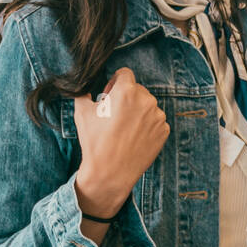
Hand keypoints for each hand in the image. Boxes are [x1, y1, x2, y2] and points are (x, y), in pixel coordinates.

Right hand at [73, 67, 169, 215]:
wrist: (110, 173)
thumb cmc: (95, 142)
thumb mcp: (82, 113)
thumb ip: (84, 93)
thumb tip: (85, 87)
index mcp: (127, 91)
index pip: (125, 74)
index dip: (115, 83)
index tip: (109, 95)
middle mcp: (147, 100)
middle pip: (137, 89)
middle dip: (126, 98)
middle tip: (114, 115)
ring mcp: (158, 116)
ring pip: (147, 105)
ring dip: (137, 112)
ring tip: (124, 129)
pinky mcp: (164, 131)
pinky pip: (155, 121)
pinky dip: (146, 126)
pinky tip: (134, 137)